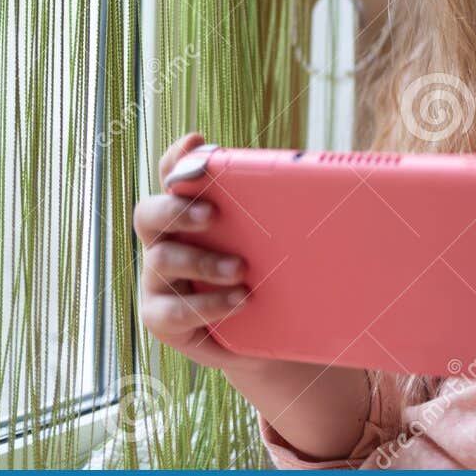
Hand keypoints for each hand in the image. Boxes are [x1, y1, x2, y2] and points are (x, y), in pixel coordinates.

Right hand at [133, 131, 266, 373]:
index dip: (179, 158)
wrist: (270, 334)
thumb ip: (282, 207)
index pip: (173, 176)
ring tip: (241, 269)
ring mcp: (158, 280)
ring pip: (161, 261)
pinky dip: (209, 305)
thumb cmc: (271, 275)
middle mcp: (165, 242)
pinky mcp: (161, 318)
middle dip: (176, 208)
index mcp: (189, 214)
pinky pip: (173, 311)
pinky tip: (240, 300)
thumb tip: (327, 173)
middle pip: (149, 213)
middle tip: (212, 212)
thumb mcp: (277, 239)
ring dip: (202, 262)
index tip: (198, 141)